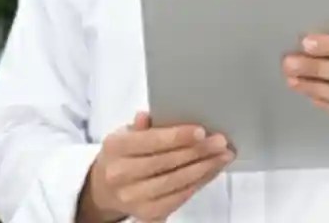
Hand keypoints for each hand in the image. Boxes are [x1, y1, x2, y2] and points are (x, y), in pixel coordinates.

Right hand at [79, 111, 233, 222]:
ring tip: (222, 155)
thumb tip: (148, 115)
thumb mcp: (127, 133)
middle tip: (220, 142)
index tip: (201, 131)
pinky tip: (212, 170)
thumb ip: (142, 125)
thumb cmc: (124, 154)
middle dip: (198, 151)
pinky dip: (199, 182)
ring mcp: (132, 197)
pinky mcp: (147, 213)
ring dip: (204, 168)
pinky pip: (179, 197)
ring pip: (176, 182)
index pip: (150, 141)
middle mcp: (120, 175)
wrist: (105, 188)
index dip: (177, 137)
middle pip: (166, 162)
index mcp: (115, 148)